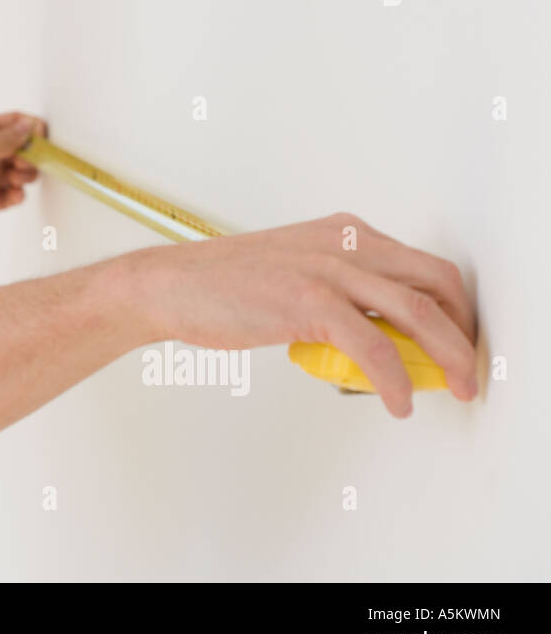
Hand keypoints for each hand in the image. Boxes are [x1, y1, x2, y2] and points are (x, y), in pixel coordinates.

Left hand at [0, 111, 47, 239]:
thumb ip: (4, 140)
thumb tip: (30, 125)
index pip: (10, 123)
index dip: (30, 127)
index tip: (42, 138)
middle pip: (19, 149)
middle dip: (30, 154)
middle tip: (26, 162)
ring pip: (18, 173)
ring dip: (25, 175)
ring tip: (16, 179)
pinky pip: (10, 196)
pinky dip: (17, 196)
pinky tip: (13, 195)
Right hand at [125, 211, 478, 417]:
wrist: (168, 285)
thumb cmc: (221, 286)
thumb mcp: (294, 275)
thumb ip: (339, 294)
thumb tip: (379, 337)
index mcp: (343, 233)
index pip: (423, 266)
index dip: (453, 308)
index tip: (456, 342)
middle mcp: (344, 242)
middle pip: (435, 283)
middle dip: (462, 331)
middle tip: (465, 369)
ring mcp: (327, 268)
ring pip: (417, 311)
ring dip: (446, 356)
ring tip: (452, 388)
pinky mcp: (308, 300)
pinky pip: (374, 345)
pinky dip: (395, 378)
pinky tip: (396, 399)